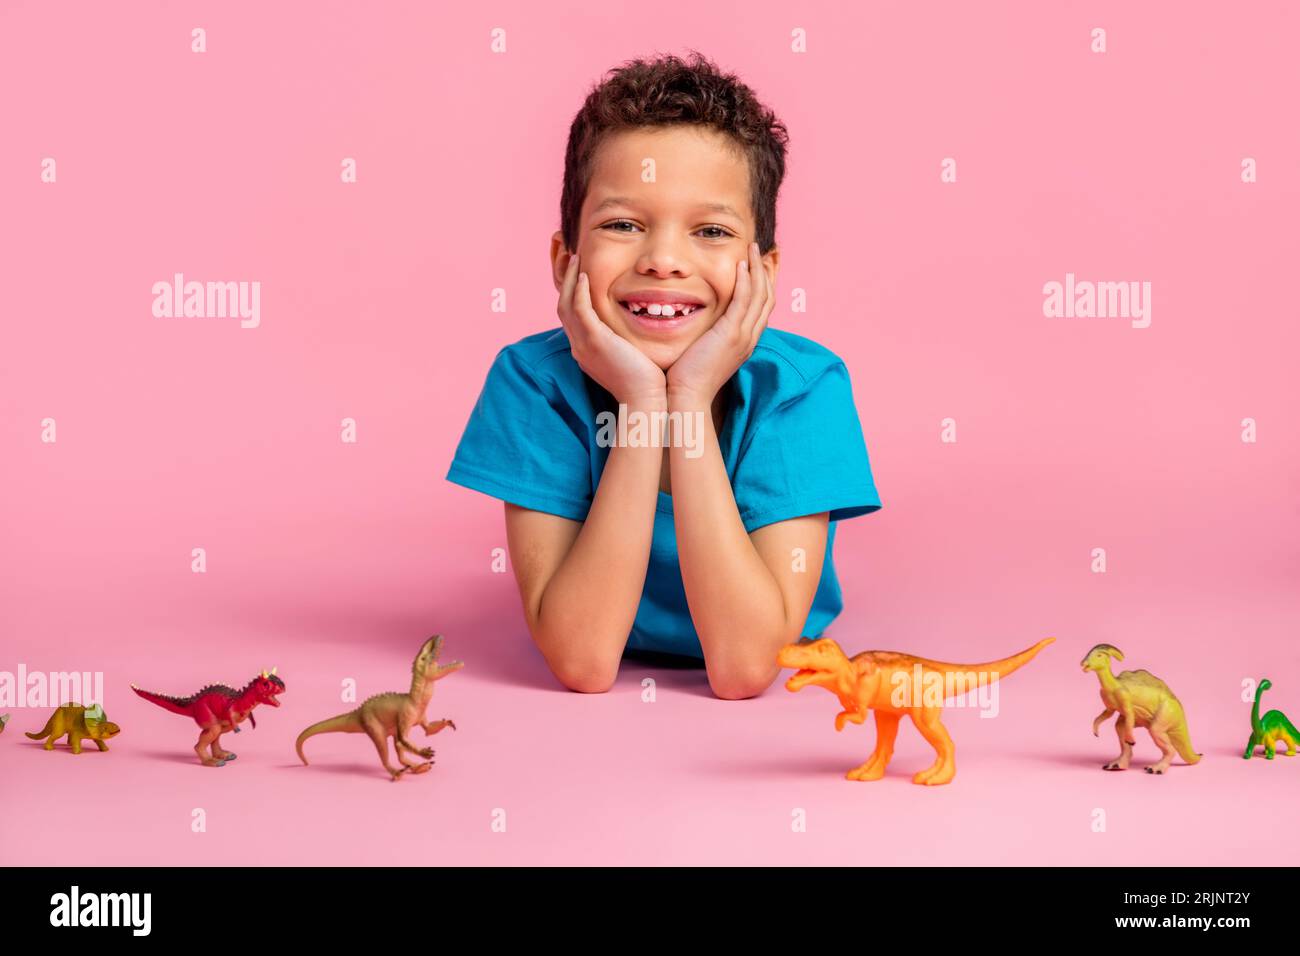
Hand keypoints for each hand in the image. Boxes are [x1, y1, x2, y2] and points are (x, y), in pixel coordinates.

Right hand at [557, 254, 665, 405]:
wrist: (646, 401)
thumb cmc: (646, 383)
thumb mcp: (630, 357)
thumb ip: (626, 341)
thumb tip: (636, 329)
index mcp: (587, 350)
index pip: (572, 316)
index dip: (573, 293)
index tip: (581, 273)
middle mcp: (580, 346)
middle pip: (562, 306)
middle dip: (566, 281)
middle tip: (571, 258)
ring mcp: (584, 344)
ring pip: (566, 304)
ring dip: (571, 279)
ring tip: (576, 258)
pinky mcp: (594, 341)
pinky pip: (579, 309)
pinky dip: (580, 290)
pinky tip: (586, 275)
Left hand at [666, 241, 772, 401]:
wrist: (686, 398)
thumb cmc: (687, 379)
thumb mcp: (703, 353)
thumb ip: (707, 336)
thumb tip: (699, 325)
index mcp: (744, 342)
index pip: (761, 308)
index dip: (762, 284)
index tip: (757, 265)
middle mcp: (749, 338)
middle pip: (768, 298)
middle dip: (766, 272)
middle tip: (760, 251)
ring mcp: (743, 336)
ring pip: (760, 295)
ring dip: (758, 269)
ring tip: (753, 249)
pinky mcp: (731, 334)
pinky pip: (745, 301)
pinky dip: (746, 280)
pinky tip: (742, 264)